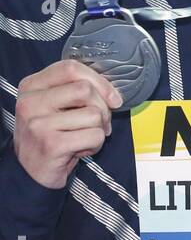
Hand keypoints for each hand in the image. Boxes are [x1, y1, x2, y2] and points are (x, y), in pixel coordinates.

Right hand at [13, 60, 120, 189]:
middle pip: (86, 89)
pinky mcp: (52, 144)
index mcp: (31, 86)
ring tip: (83, 138)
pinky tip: (80, 150)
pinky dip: (96, 144)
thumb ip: (74, 90)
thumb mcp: (54, 105)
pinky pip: (94, 136)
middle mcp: (30, 102)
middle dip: (103, 108)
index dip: (99, 81)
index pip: (70, 68)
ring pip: (94, 114)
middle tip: (97, 124)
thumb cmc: (51, 134)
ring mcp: (39, 124)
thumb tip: (112, 93)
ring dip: (99, 130)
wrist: (31, 172)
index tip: (112, 98)